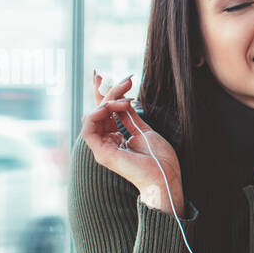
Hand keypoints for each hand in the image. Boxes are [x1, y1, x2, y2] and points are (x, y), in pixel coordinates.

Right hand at [80, 70, 183, 214]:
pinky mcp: (101, 153)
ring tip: (125, 98)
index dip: (102, 94)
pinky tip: (109, 107)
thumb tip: (122, 99)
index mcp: (116, 139)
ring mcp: (103, 148)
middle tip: (128, 80)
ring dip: (107, 102)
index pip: (104, 113)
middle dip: (110, 92)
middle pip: (99, 112)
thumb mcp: (144, 131)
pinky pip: (88, 130)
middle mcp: (107, 143)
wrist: (165, 177)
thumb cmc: (159, 159)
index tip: (101, 75)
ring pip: (93, 117)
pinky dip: (96, 115)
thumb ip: (129, 117)